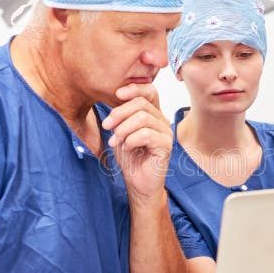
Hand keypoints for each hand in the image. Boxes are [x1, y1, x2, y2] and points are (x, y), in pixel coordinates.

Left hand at [101, 83, 171, 200]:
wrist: (137, 184)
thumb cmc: (130, 158)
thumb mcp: (121, 132)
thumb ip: (121, 116)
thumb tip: (116, 97)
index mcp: (153, 115)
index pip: (149, 91)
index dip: (134, 89)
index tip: (116, 94)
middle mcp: (162, 121)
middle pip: (141, 103)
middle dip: (119, 113)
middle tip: (107, 126)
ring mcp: (166, 133)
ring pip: (142, 118)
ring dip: (123, 129)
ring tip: (116, 142)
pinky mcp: (166, 146)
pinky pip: (146, 134)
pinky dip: (130, 140)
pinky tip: (126, 148)